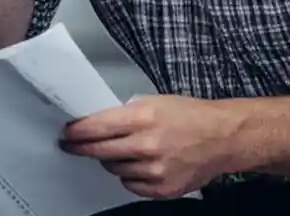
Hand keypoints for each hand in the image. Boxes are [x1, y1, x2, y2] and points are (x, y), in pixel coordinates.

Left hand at [60, 95, 245, 198]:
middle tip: (72, 146)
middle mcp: (148, 145)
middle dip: (82, 148)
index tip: (66, 133)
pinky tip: (138, 165)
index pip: (97, 127)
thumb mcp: (154, 102)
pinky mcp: (164, 188)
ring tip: (121, 151)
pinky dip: (129, 176)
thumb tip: (96, 123)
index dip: (76, 132)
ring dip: (111, 161)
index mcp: (143, 118)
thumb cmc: (190, 116)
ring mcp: (156, 169)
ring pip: (114, 169)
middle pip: (100, 151)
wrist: (223, 138)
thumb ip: (125, 113)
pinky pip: (131, 185)